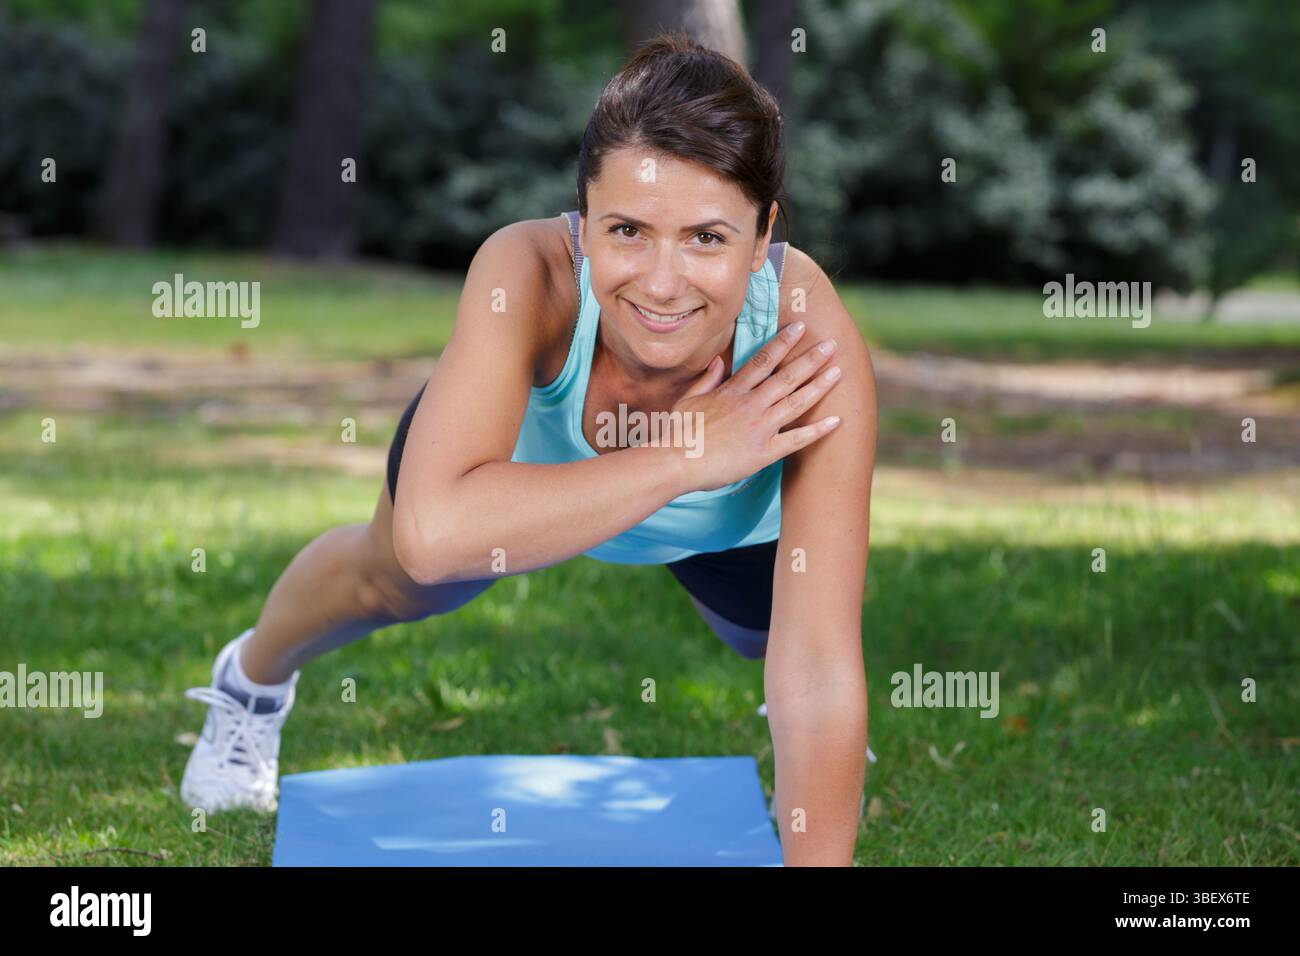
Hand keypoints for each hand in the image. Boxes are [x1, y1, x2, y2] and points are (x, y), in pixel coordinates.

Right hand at [669, 321, 841, 492]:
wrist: (674, 461)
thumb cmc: (678, 432)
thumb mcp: (689, 399)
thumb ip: (707, 379)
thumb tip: (719, 361)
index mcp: (732, 391)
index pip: (763, 361)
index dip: (783, 342)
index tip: (799, 328)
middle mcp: (750, 405)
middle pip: (786, 377)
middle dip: (811, 359)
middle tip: (831, 344)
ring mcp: (759, 428)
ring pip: (796, 402)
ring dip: (819, 386)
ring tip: (838, 372)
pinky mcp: (763, 452)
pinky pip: (795, 440)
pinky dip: (817, 431)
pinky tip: (836, 421)